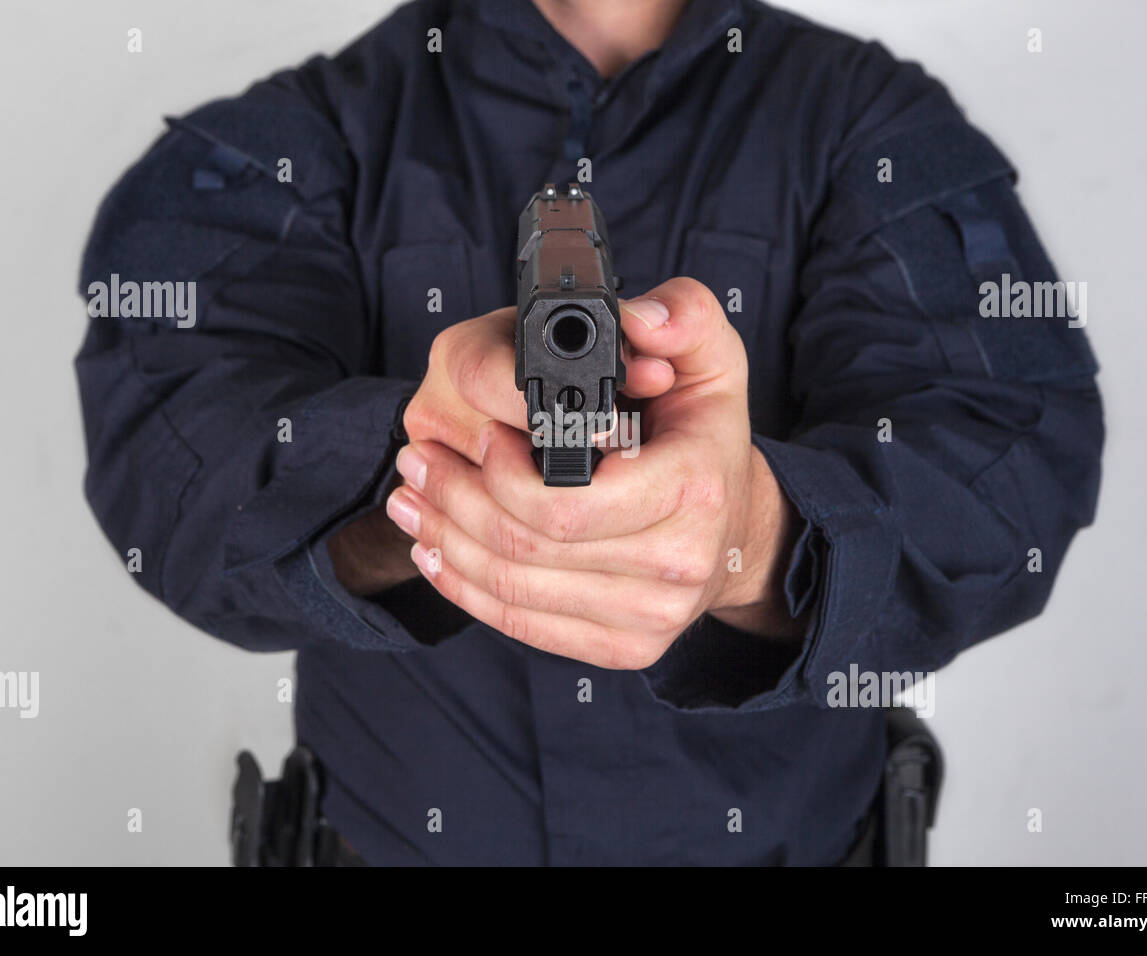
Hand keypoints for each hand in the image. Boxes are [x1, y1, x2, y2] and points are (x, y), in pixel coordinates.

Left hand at [386, 279, 798, 667]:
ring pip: (514, 588)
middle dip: (454, 500)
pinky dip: (467, 588)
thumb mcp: (711, 356)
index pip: (566, 502)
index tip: (475, 437)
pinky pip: (524, 624)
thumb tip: (633, 324)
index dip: (502, 474)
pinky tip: (437, 551)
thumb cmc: (706, 435)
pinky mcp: (623, 648)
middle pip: (527, 546)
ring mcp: (651, 617)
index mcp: (694, 490)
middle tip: (415, 462)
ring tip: (412, 499)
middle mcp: (678, 564)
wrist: (734, 526)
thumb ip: (683, 315)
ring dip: (447, 540)